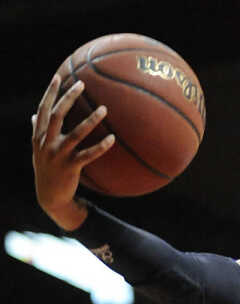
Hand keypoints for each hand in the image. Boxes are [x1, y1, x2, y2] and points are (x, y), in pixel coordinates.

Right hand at [32, 74, 113, 228]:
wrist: (50, 197)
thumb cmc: (46, 171)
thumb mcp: (38, 150)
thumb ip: (36, 131)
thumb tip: (34, 115)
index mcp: (39, 136)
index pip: (43, 108)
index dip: (50, 93)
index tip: (59, 77)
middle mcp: (47, 143)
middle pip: (57, 115)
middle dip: (68, 97)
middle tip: (82, 84)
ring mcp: (59, 155)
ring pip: (76, 133)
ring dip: (91, 120)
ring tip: (104, 109)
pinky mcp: (71, 167)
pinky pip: (89, 154)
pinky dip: (101, 146)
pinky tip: (112, 139)